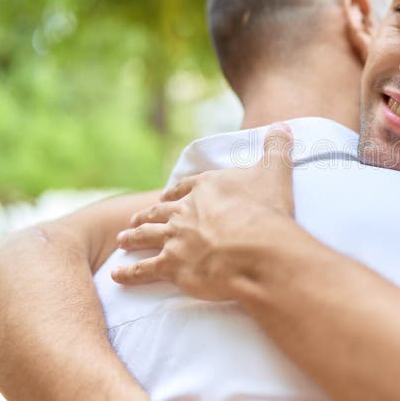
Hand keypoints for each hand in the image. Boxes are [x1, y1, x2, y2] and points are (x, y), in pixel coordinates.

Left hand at [111, 122, 302, 301]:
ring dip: (133, 237)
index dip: (176, 192)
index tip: (167, 195)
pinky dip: (129, 273)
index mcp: (206, 188)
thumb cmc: (265, 210)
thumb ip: (277, 149)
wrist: (255, 248)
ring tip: (122, 240)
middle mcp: (185, 211)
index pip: (186, 187)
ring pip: (147, 236)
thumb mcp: (275, 171)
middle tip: (134, 219)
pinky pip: (145, 270)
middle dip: (147, 214)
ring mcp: (175, 239)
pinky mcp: (172, 266)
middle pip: (160, 211)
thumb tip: (283, 126)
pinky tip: (116, 275)